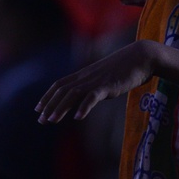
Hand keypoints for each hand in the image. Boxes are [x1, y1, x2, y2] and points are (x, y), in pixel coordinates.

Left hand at [36, 40, 162, 122]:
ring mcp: (96, 81)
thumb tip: (87, 100)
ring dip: (61, 107)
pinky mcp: (108, 86)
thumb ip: (94, 88)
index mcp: (84, 75)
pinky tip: (78, 117)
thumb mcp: (104, 78)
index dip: (47, 96)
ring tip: (51, 120)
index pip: (59, 84)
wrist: (141, 58)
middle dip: (49, 105)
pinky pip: (93, 96)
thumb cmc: (124, 69)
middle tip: (40, 120)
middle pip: (62, 90)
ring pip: (73, 93)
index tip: (38, 109)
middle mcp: (86, 77)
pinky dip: (84, 107)